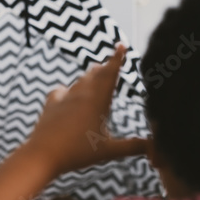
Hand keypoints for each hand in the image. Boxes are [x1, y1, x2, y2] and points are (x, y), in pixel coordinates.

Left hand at [24, 45, 147, 176]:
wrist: (42, 155)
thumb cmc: (78, 152)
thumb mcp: (109, 151)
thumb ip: (134, 147)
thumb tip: (157, 147)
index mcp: (97, 100)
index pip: (110, 74)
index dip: (117, 58)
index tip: (121, 44)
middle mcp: (81, 94)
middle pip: (96, 74)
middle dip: (105, 67)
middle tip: (112, 61)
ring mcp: (64, 97)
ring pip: (80, 80)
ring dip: (90, 76)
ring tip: (95, 72)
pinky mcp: (51, 104)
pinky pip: (61, 90)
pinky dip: (68, 89)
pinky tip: (67, 93)